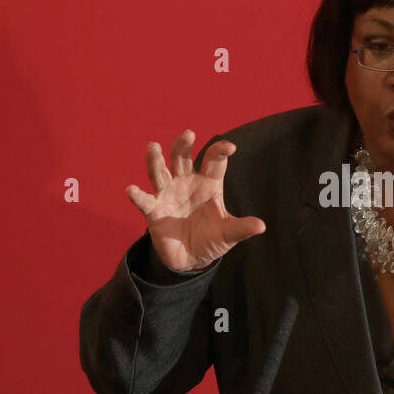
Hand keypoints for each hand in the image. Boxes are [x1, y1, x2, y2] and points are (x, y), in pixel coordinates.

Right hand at [125, 129, 265, 272]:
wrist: (191, 259)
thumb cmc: (211, 239)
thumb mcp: (228, 234)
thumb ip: (241, 228)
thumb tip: (261, 226)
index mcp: (208, 183)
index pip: (214, 161)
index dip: (220, 151)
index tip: (230, 147)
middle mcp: (186, 183)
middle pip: (183, 158)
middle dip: (184, 145)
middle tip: (189, 134)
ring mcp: (168, 194)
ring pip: (160, 172)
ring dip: (155, 159)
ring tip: (153, 146)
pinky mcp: (154, 211)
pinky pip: (145, 201)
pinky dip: (138, 196)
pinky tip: (131, 189)